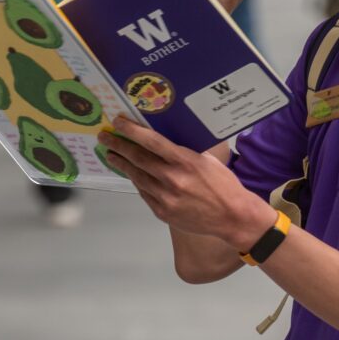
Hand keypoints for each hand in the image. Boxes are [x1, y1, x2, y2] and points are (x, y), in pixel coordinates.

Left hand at [98, 117, 274, 250]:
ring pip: (137, 177)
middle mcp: (173, 179)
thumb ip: (186, 153)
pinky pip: (145, 193)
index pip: (152, 142)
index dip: (132, 131)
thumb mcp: (209, 161)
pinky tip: (132, 175)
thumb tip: (166, 142)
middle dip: (119, 146)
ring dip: (122, 165)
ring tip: (112, 156)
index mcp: (186, 161)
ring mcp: (166, 198)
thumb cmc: (224, 185)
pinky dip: (137, 182)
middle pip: (138, 159)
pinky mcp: (163, 212)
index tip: (118, 122)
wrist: (233, 217)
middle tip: (105, 138)